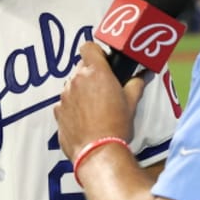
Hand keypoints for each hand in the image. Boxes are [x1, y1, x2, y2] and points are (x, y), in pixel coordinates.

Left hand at [54, 41, 146, 160]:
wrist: (98, 152)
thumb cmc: (116, 126)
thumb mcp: (131, 103)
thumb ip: (135, 85)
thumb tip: (140, 77)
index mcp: (96, 72)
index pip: (88, 47)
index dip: (96, 53)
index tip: (103, 62)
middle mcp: (77, 80)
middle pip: (81, 67)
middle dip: (91, 74)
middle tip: (104, 88)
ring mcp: (65, 96)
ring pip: (72, 85)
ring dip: (81, 91)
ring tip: (95, 107)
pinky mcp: (58, 112)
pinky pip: (65, 102)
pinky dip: (73, 107)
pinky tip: (84, 119)